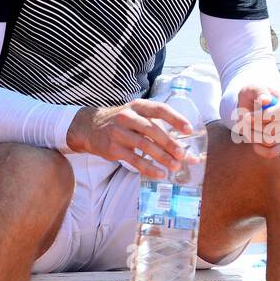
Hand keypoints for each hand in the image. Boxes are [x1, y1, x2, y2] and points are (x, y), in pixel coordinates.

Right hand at [67, 100, 191, 178]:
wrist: (90, 128)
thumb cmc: (123, 124)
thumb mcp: (138, 117)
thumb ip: (159, 129)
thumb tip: (185, 150)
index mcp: (139, 106)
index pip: (160, 109)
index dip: (176, 119)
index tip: (189, 130)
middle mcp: (128, 116)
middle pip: (152, 129)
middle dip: (169, 143)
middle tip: (182, 155)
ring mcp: (119, 132)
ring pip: (144, 145)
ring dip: (162, 157)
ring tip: (174, 166)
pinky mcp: (113, 148)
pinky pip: (134, 159)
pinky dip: (148, 168)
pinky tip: (159, 174)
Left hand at [231, 85, 279, 158]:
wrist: (251, 105)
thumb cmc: (252, 95)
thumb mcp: (251, 88)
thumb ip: (259, 91)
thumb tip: (266, 100)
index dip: (264, 117)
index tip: (247, 116)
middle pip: (274, 129)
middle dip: (254, 126)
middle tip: (244, 119)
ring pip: (270, 141)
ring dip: (253, 135)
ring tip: (247, 126)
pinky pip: (271, 152)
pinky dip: (258, 148)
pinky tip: (252, 139)